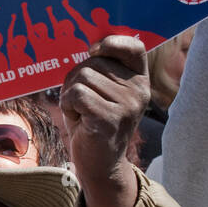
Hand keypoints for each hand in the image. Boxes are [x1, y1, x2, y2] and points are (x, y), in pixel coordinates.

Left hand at [60, 36, 148, 206]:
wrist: (99, 165)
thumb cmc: (94, 122)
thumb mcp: (102, 92)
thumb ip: (100, 69)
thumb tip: (85, 47)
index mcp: (139, 80)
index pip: (134, 46)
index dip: (111, 41)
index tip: (93, 50)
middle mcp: (138, 91)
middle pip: (94, 61)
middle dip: (76, 78)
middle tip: (81, 101)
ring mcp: (127, 105)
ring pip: (82, 76)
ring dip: (70, 94)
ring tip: (81, 112)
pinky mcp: (110, 119)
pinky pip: (76, 94)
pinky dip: (67, 104)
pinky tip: (77, 119)